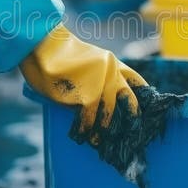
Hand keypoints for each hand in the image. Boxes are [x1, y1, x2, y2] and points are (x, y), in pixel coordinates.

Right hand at [20, 24, 146, 143]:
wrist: (43, 46)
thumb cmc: (58, 56)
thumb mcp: (87, 63)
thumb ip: (98, 80)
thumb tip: (103, 109)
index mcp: (113, 62)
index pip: (137, 82)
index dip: (144, 98)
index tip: (145, 113)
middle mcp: (112, 71)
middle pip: (131, 100)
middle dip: (131, 119)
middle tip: (128, 132)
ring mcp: (102, 83)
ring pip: (109, 113)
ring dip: (103, 130)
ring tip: (96, 141)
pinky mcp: (89, 95)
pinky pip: (90, 118)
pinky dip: (85, 129)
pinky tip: (82, 135)